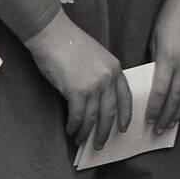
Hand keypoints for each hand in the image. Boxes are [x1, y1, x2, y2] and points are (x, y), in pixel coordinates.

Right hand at [24, 10, 131, 148]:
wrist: (53, 34)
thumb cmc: (70, 44)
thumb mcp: (96, 56)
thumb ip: (102, 75)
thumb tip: (98, 100)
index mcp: (115, 68)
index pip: (126, 96)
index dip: (125, 114)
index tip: (124, 127)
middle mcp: (108, 77)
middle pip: (111, 112)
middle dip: (106, 131)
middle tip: (101, 144)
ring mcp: (93, 84)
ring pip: (94, 117)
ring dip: (87, 132)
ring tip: (81, 140)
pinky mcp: (76, 91)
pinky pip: (78, 116)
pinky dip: (74, 126)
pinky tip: (70, 130)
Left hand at [147, 0, 179, 133]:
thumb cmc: (169, 17)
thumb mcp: (156, 39)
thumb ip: (156, 63)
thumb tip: (152, 85)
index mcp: (170, 58)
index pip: (160, 92)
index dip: (155, 109)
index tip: (148, 120)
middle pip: (175, 99)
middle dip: (166, 117)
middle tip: (158, 130)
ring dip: (179, 113)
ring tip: (170, 124)